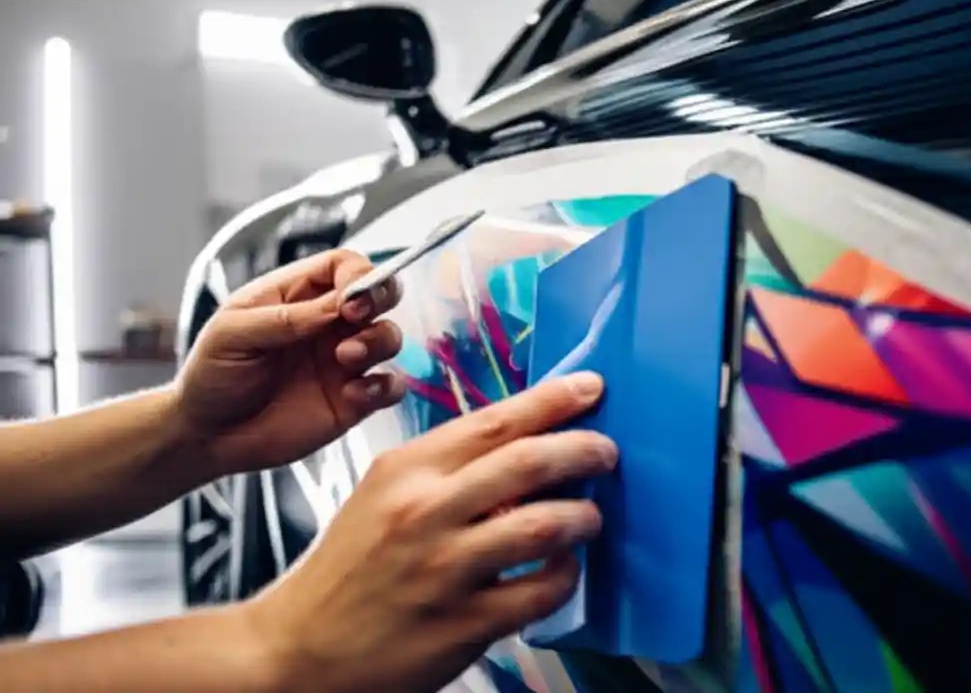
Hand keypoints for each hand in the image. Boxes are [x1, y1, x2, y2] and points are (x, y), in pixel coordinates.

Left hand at [176, 249, 405, 475]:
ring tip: (346, 359)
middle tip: (357, 316)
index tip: (348, 298)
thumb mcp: (233, 334)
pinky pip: (389, 387)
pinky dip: (384, 388)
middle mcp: (327, 325)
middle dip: (382, 297)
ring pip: (389, 336)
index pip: (343, 266)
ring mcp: (343, 362)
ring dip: (378, 342)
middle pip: (379, 292)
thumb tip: (335, 304)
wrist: (208, 435)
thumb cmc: (212, 375)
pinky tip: (354, 395)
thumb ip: (285, 318)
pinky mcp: (352, 400)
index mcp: (296, 296)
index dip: (357, 273)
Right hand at [240, 372, 614, 692]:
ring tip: (589, 516)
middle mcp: (424, 512)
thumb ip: (448, 468)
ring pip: (543, 525)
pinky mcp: (461, 624)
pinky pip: (539, 591)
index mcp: (406, 470)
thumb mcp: (383, 495)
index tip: (590, 387)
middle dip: (584, 449)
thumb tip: (526, 444)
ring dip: (583, 516)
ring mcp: (444, 570)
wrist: (299, 649)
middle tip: (606, 451)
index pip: (495, 420)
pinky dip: (564, 576)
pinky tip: (561, 570)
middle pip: (528, 461)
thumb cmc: (349, 569)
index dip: (554, 399)